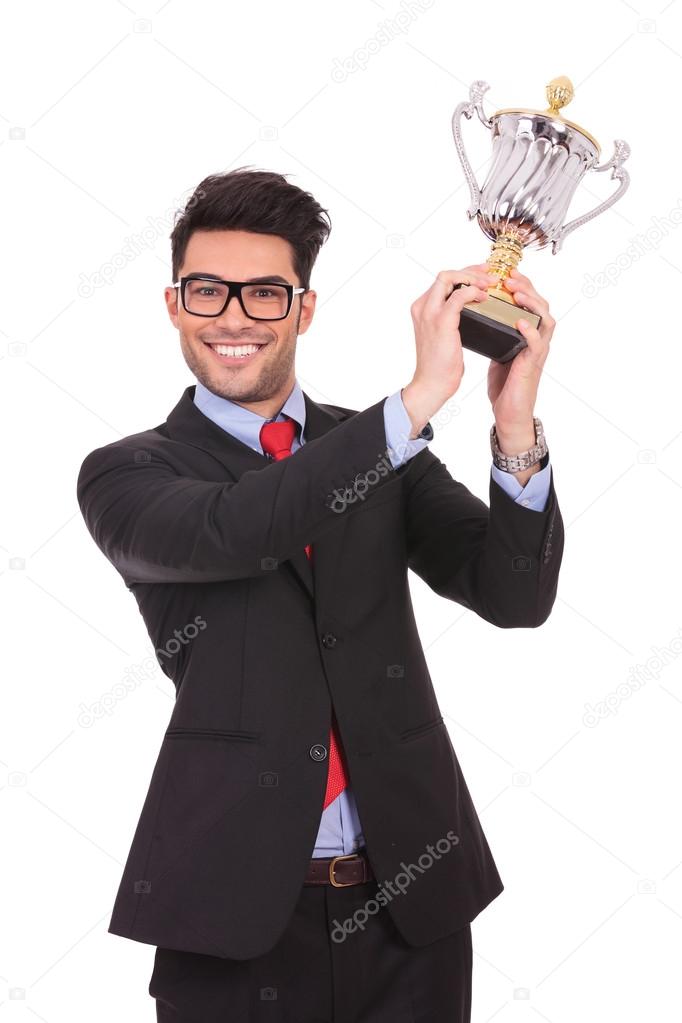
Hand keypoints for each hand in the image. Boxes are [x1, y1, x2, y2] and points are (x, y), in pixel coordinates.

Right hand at [402, 264, 497, 434]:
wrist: (432, 384)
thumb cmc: (440, 364)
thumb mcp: (444, 334)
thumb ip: (451, 317)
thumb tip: (471, 307)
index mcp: (422, 307)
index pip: (443, 280)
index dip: (465, 274)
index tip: (483, 276)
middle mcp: (422, 306)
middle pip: (446, 274)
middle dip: (471, 271)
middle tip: (491, 276)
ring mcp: (430, 313)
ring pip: (449, 278)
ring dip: (473, 277)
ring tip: (490, 284)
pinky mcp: (441, 321)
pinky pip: (459, 296)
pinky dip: (473, 292)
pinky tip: (485, 297)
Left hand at [486, 266, 555, 444]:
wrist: (509, 413)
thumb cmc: (505, 384)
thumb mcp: (498, 351)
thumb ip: (497, 333)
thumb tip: (479, 313)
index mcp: (527, 333)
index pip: (528, 301)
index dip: (519, 284)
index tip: (504, 272)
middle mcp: (536, 339)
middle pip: (540, 304)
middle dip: (526, 286)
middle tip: (509, 276)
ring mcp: (537, 351)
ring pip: (545, 319)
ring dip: (531, 303)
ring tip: (516, 292)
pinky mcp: (533, 364)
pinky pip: (537, 343)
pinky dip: (530, 330)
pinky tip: (520, 321)